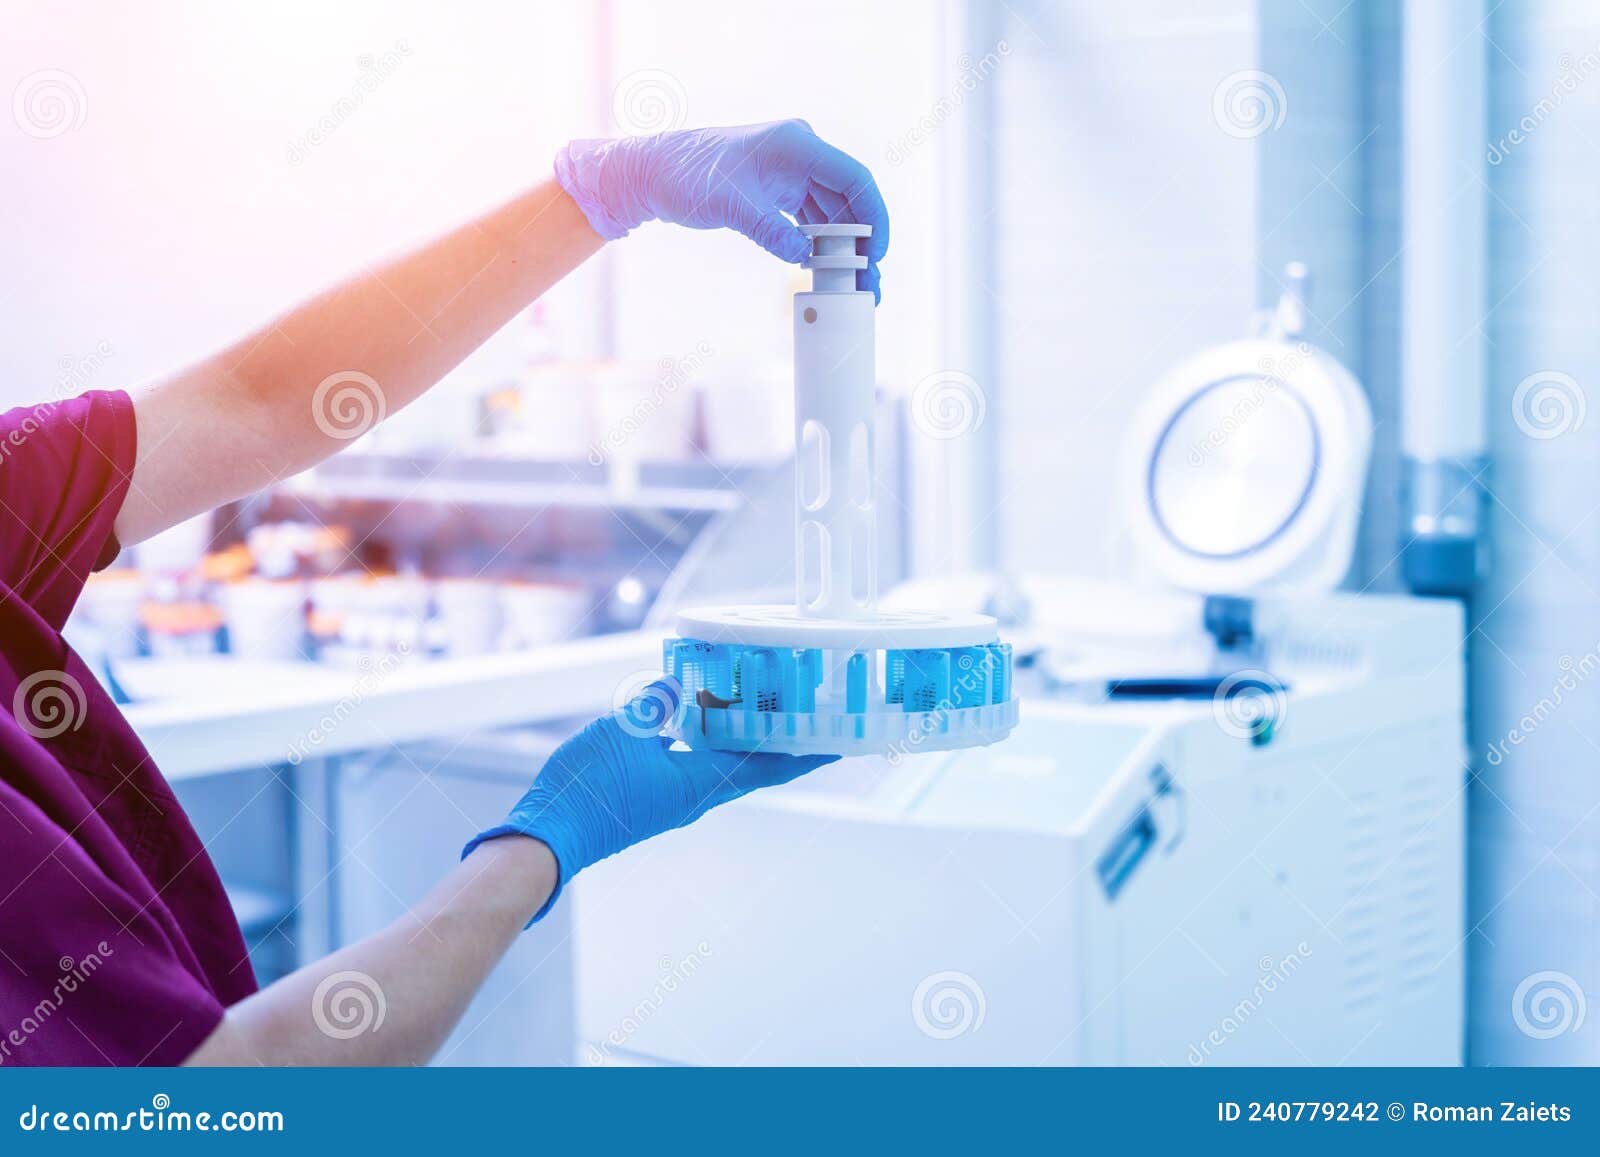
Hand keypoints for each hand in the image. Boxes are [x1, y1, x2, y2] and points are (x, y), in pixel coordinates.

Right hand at [464, 680, 835, 922]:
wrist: (549, 834)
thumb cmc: (588, 788)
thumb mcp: (623, 732)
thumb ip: (656, 705)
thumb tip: (677, 687)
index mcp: (700, 783)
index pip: (768, 765)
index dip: (805, 752)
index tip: (839, 740)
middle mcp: (696, 795)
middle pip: (752, 762)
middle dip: (778, 734)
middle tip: (802, 705)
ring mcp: (674, 797)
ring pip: (721, 761)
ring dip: (740, 732)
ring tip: (755, 698)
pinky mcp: (652, 794)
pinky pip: (692, 761)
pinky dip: (705, 736)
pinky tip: (698, 712)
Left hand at [554, 120, 889, 300]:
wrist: (651, 173)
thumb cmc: (686, 177)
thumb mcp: (731, 207)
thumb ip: (772, 232)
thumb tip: (807, 258)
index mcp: (797, 145)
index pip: (853, 179)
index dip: (873, 216)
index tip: (876, 252)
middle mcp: (800, 156)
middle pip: (847, 199)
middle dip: (861, 240)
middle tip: (869, 279)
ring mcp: (789, 174)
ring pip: (831, 213)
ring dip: (842, 247)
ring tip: (854, 283)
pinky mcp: (777, 192)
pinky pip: (810, 219)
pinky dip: (819, 244)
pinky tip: (827, 269)